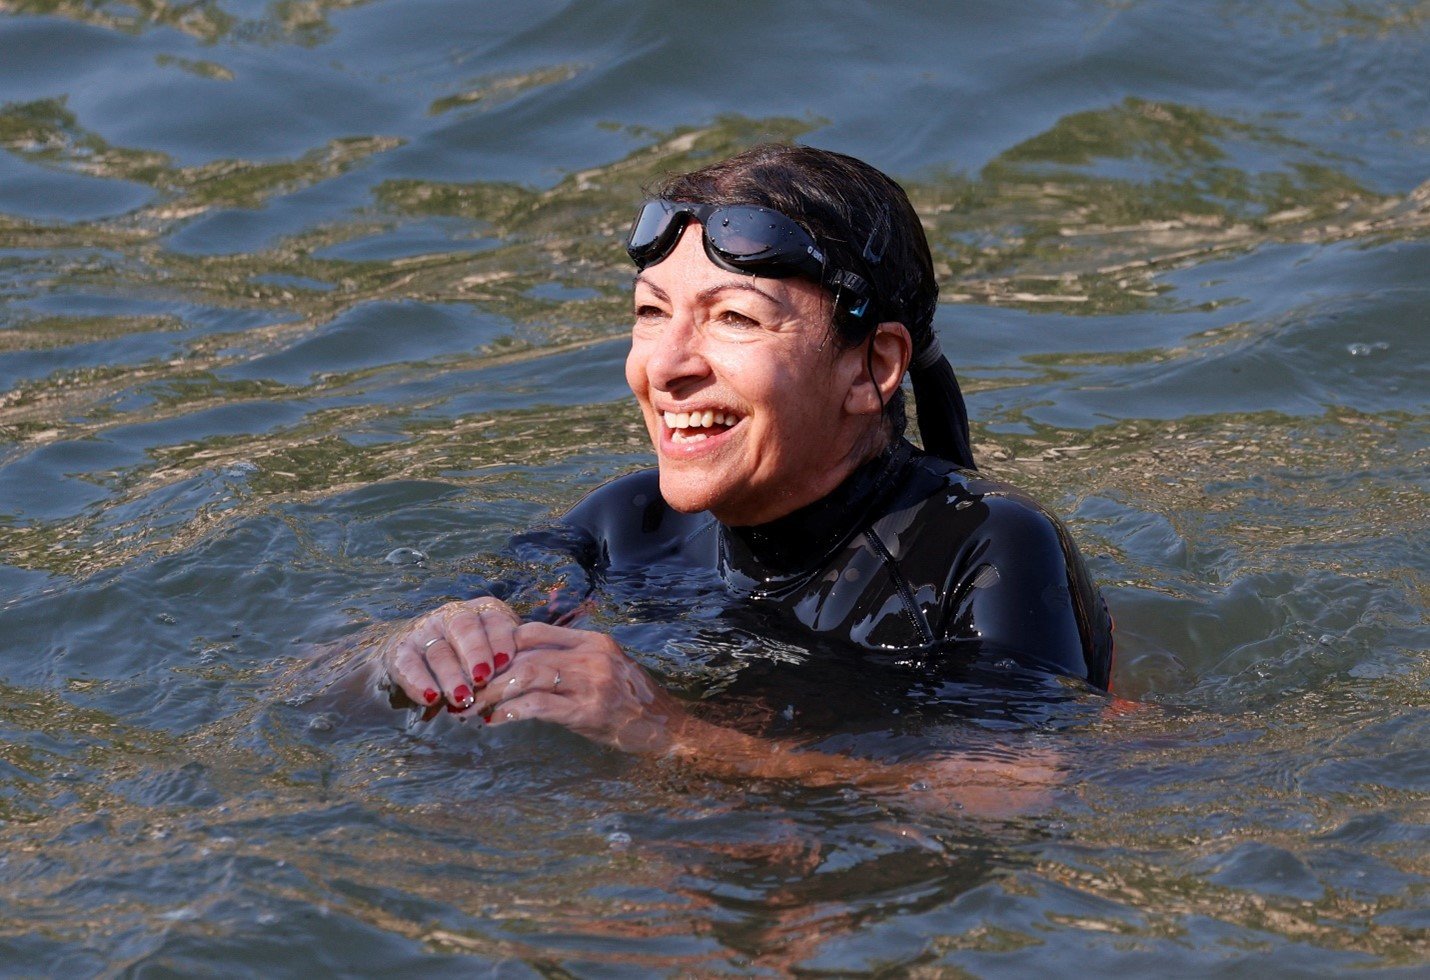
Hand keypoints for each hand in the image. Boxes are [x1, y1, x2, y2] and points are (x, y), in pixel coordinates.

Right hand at [380, 597, 520, 710]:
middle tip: (483, 678)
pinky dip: (418, 681)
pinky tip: (430, 697)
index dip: (500, 639)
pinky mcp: (402, 650)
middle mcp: (453, 616)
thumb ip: (510, 657)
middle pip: (464, 628)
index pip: (494, 620)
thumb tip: (532, 676)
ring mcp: (426, 632)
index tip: (506, 661)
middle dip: (475, 653)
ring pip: (439, 650)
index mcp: (482, 612)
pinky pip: (408, 663)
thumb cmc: (474, 655)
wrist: (419, 652)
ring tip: (462, 697)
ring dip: (451, 675)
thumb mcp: (496, 649)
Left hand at [472, 622, 687, 752]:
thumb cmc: (634, 705)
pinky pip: (539, 706)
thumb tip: (522, 668)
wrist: (670, 731)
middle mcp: (592, 655)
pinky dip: (511, 712)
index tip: (477, 662)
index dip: (500, 643)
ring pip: (527, 674)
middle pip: (525, 651)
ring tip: (471, 706)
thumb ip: (571, 665)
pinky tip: (495, 722)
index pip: (535, 630)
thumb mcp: (606, 673)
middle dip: (488, 669)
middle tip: (462, 687)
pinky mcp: (589, 710)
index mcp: (593, 642)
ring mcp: (592, 681)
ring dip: (493, 691)